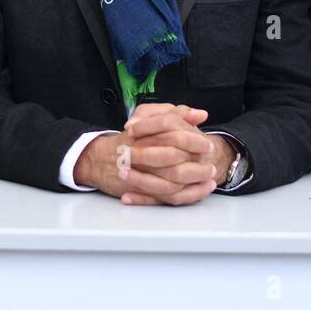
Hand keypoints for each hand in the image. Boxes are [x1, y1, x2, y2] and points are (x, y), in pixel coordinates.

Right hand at [72, 104, 218, 205]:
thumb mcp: (149, 116)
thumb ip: (176, 113)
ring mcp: (140, 173)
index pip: (174, 135)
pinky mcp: (141, 190)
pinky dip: (186, 194)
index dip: (193, 140)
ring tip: (209, 177)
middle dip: (196, 163)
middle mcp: (143, 153)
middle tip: (210, 163)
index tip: (207, 143)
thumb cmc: (130, 138)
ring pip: (171, 180)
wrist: (99, 159)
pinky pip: (166, 197)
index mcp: (146, 133)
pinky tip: (200, 190)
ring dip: (194, 180)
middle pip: (174, 159)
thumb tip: (200, 114)